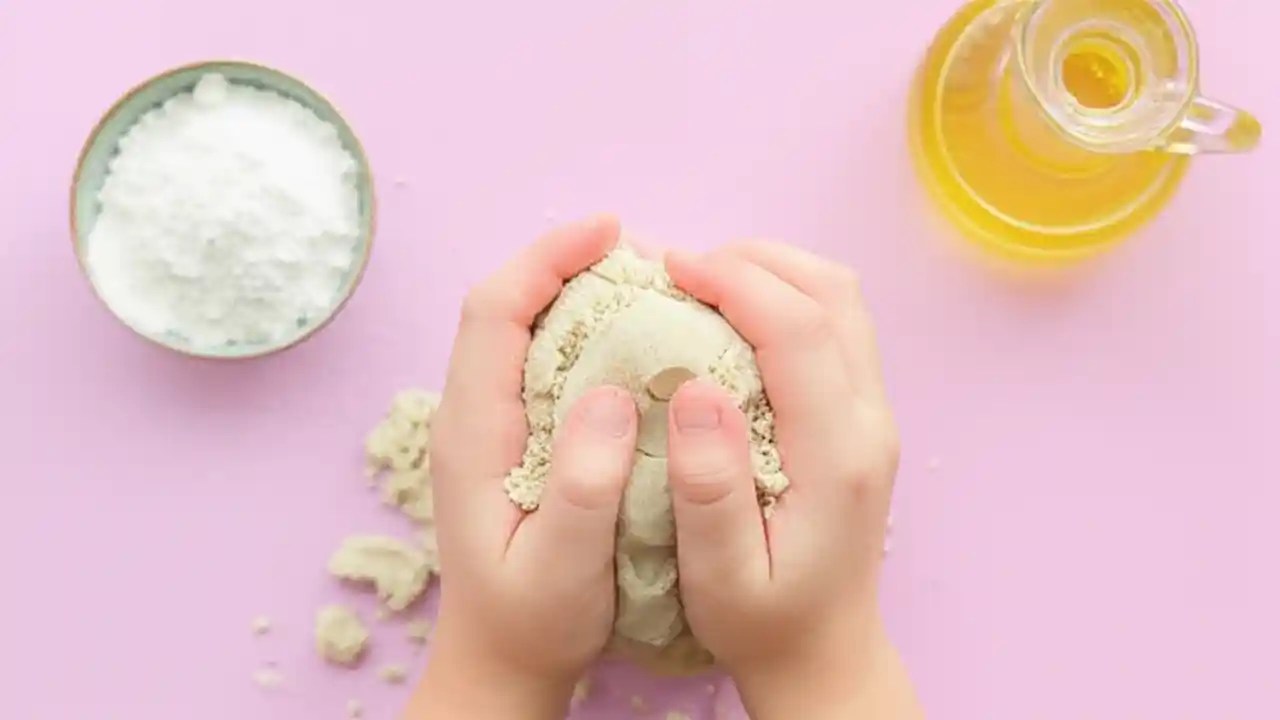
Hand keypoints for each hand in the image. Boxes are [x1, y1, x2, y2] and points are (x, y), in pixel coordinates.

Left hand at [407, 217, 635, 719]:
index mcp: (474, 431)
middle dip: (565, 260)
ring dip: (578, 292)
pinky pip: (550, 362)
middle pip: (507, 306)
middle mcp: (475, 414)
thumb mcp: (562, 569)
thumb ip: (583, 485)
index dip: (545, 258)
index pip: (493, 312)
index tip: (609, 231)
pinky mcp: (520, 440)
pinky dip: (590, 334)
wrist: (503, 664)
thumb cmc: (532, 624)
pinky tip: (640, 343)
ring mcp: (495, 425)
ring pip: (528, 329)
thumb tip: (615, 395)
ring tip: (647, 281)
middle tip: (641, 250)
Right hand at [664, 242, 921, 718]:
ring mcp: (872, 415)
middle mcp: (869, 421)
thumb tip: (694, 390)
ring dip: (774, 272)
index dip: (735, 281)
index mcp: (837, 454)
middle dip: (755, 260)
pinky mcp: (861, 418)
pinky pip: (835, 328)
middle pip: (833, 294)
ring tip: (703, 282)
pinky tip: (732, 318)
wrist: (823, 654)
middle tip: (680, 268)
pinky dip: (784, 299)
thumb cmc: (764, 624)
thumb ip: (709, 489)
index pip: (799, 329)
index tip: (670, 268)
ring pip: (841, 302)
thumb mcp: (720, 579)